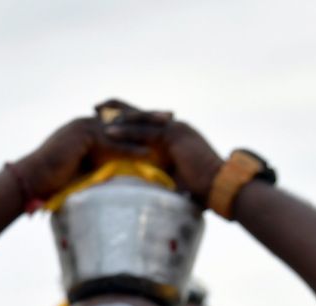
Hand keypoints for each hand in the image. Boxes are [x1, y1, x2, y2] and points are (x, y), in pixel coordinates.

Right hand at [10, 100, 169, 200]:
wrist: (30, 179)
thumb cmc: (48, 180)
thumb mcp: (76, 168)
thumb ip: (93, 164)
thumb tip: (109, 173)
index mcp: (84, 128)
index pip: (116, 121)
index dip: (138, 121)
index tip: (159, 122)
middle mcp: (85, 123)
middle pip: (122, 118)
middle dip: (147, 117)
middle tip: (170, 116)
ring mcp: (83, 128)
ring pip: (120, 127)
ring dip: (145, 129)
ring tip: (168, 131)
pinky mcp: (81, 138)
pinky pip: (111, 143)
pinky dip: (129, 149)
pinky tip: (148, 154)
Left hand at [97, 100, 223, 202]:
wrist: (219, 187)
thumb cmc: (198, 189)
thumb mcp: (170, 177)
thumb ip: (154, 173)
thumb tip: (134, 183)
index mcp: (173, 137)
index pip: (146, 124)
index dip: (127, 119)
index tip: (105, 117)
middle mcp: (174, 128)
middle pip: (142, 115)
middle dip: (119, 110)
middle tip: (97, 105)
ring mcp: (176, 129)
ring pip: (142, 120)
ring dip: (118, 117)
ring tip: (97, 113)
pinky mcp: (176, 135)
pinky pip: (146, 131)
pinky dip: (127, 131)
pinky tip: (109, 131)